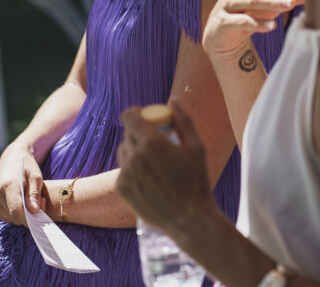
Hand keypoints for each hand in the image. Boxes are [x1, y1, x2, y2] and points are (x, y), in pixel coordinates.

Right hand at [0, 142, 45, 225]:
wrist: (12, 157)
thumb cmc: (27, 166)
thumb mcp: (36, 177)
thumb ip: (34, 194)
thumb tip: (34, 211)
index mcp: (8, 185)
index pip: (17, 210)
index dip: (29, 219)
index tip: (40, 220)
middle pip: (14, 216)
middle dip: (29, 216)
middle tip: (40, 204)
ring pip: (10, 218)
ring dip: (22, 215)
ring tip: (32, 201)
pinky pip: (5, 215)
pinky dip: (15, 214)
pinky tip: (23, 204)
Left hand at [117, 100, 215, 233]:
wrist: (189, 218)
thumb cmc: (197, 181)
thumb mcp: (196, 146)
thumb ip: (183, 120)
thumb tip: (173, 101)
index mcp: (151, 143)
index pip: (129, 116)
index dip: (135, 112)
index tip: (144, 115)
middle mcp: (134, 156)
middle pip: (128, 133)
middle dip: (140, 132)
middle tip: (155, 140)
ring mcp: (125, 174)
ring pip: (124, 151)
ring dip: (135, 150)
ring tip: (154, 161)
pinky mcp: (122, 188)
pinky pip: (124, 170)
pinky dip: (133, 169)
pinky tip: (151, 178)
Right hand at [202, 0, 301, 62]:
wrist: (221, 35)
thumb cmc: (250, 13)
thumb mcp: (269, 3)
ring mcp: (228, 3)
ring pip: (253, 0)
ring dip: (272, 2)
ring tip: (290, 4)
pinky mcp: (224, 21)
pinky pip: (244, 21)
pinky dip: (259, 24)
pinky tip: (272, 27)